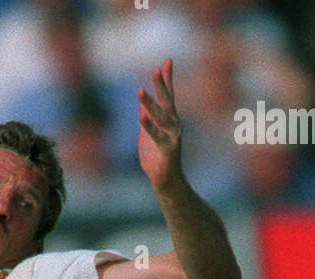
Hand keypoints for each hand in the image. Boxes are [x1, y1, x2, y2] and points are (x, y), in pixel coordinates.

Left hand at [137, 61, 183, 193]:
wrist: (165, 180)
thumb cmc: (156, 156)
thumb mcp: (148, 133)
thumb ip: (147, 116)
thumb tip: (142, 101)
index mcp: (169, 119)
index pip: (168, 96)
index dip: (167, 79)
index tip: (167, 61)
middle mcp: (174, 125)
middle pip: (167, 102)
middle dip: (162, 85)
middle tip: (156, 69)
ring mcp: (173, 136)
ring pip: (161, 117)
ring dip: (150, 104)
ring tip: (140, 91)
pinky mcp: (168, 149)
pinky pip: (157, 136)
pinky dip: (149, 127)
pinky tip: (141, 116)